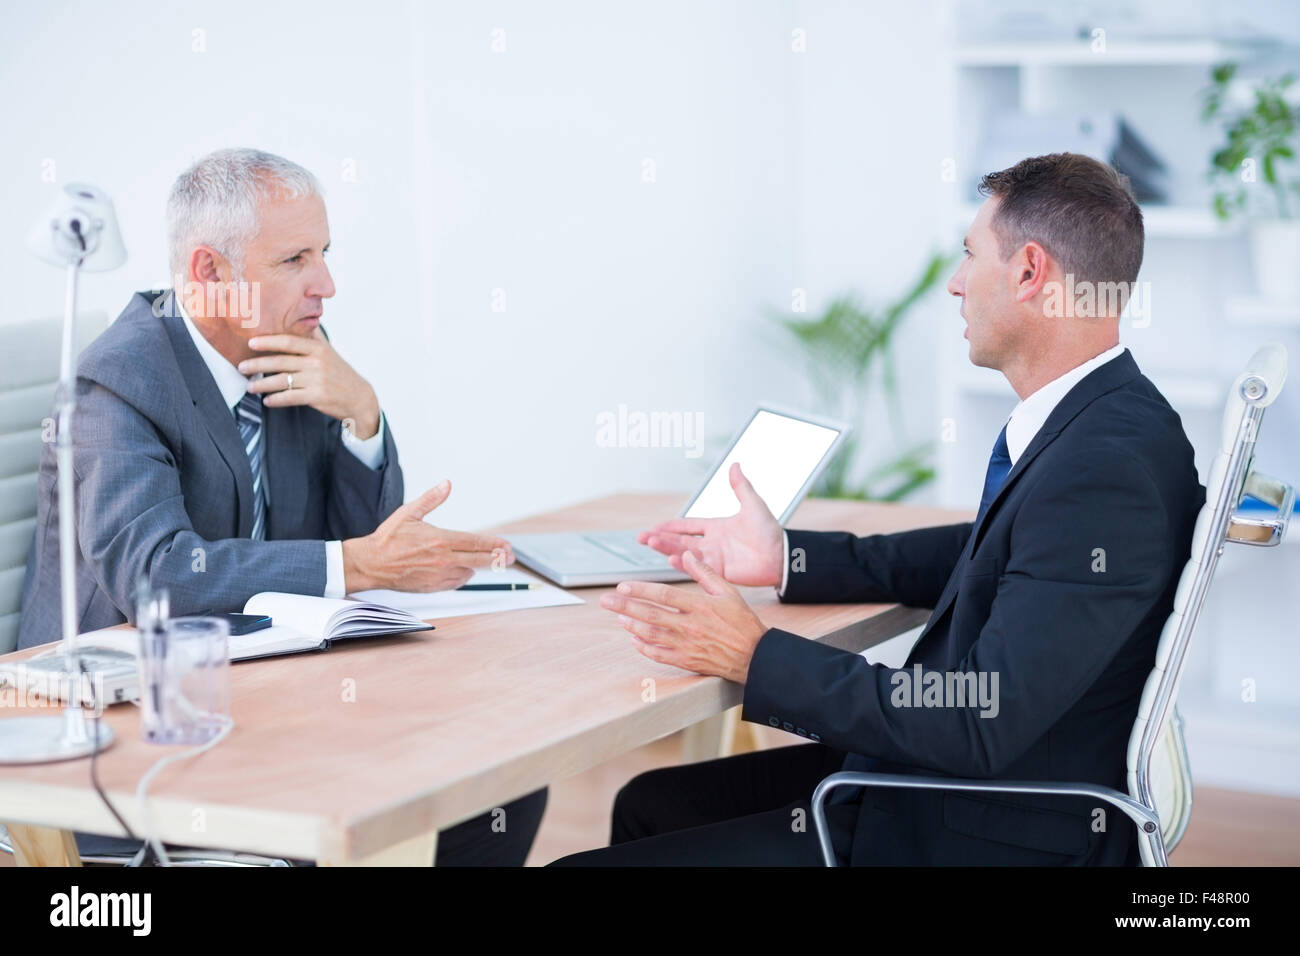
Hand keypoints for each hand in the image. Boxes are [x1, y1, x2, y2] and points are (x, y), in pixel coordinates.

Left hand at [240, 329, 380, 438]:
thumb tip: (298, 318)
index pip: (288, 342)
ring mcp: (317, 380)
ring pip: (282, 381)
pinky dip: (276, 399)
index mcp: (318, 349)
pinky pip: (290, 397)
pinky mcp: (317, 396)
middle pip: (281, 361)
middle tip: (242, 366)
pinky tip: (267, 400)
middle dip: (257, 364)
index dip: (268, 341)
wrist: (358, 397)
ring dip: (262, 384)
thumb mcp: (329, 352)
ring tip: (249, 386)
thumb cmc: (340, 373)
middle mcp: (317, 363)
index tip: (251, 342)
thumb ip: (313, 337)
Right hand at [342, 479, 513, 592]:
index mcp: (440, 540)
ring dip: (480, 566)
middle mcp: (442, 560)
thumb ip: (431, 499)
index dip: (494, 544)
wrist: (371, 564)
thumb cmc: (388, 538)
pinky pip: (456, 583)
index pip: (475, 542)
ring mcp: (439, 575)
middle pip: (479, 560)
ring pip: (469, 572)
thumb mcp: (409, 513)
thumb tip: (447, 484)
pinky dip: (463, 576)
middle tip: (510, 557)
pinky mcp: (433, 587)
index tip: (507, 545)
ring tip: (491, 562)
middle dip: (498, 559)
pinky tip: (466, 570)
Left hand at [600, 551, 766, 682]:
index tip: (623, 586)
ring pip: (651, 634)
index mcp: (699, 606)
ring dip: (631, 626)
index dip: (640, 590)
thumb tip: (687, 556)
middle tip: (605, 601)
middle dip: (624, 606)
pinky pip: (660, 655)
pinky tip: (634, 641)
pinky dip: (644, 648)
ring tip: (618, 617)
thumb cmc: (743, 623)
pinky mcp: (687, 661)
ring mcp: (687, 645)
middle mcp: (690, 625)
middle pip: (650, 614)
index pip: (663, 595)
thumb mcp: (728, 592)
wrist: (755, 655)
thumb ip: (705, 573)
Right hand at [639, 463, 782, 586]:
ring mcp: (714, 558)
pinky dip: (685, 564)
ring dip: (667, 548)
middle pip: (680, 541)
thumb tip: (735, 464)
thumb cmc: (770, 531)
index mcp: (717, 527)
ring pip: (684, 553)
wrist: (782, 555)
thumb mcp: (753, 504)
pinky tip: (672, 559)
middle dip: (660, 539)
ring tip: (651, 543)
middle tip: (642, 537)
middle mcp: (712, 543)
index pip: (688, 526)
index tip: (654, 527)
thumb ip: (741, 486)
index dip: (671, 526)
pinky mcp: (719, 571)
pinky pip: (698, 567)